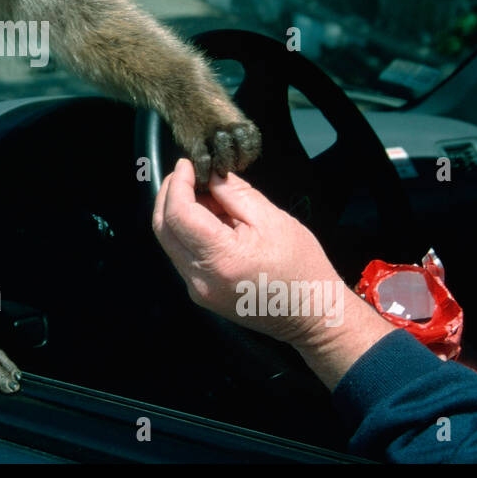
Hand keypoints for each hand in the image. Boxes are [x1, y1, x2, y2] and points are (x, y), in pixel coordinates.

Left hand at [152, 159, 394, 388]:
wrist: (312, 313)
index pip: (178, 214)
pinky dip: (190, 233)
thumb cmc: (301, 267)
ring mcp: (198, 290)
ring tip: (208, 197)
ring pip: (170, 242)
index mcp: (221, 258)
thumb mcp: (272, 219)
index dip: (178, 184)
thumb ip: (235, 194)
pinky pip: (183, 256)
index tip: (187, 164)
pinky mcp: (201, 294)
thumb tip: (210, 174)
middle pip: (163, 229)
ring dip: (180, 213)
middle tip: (188, 174)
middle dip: (170, 195)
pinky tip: (212, 221)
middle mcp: (201, 279)